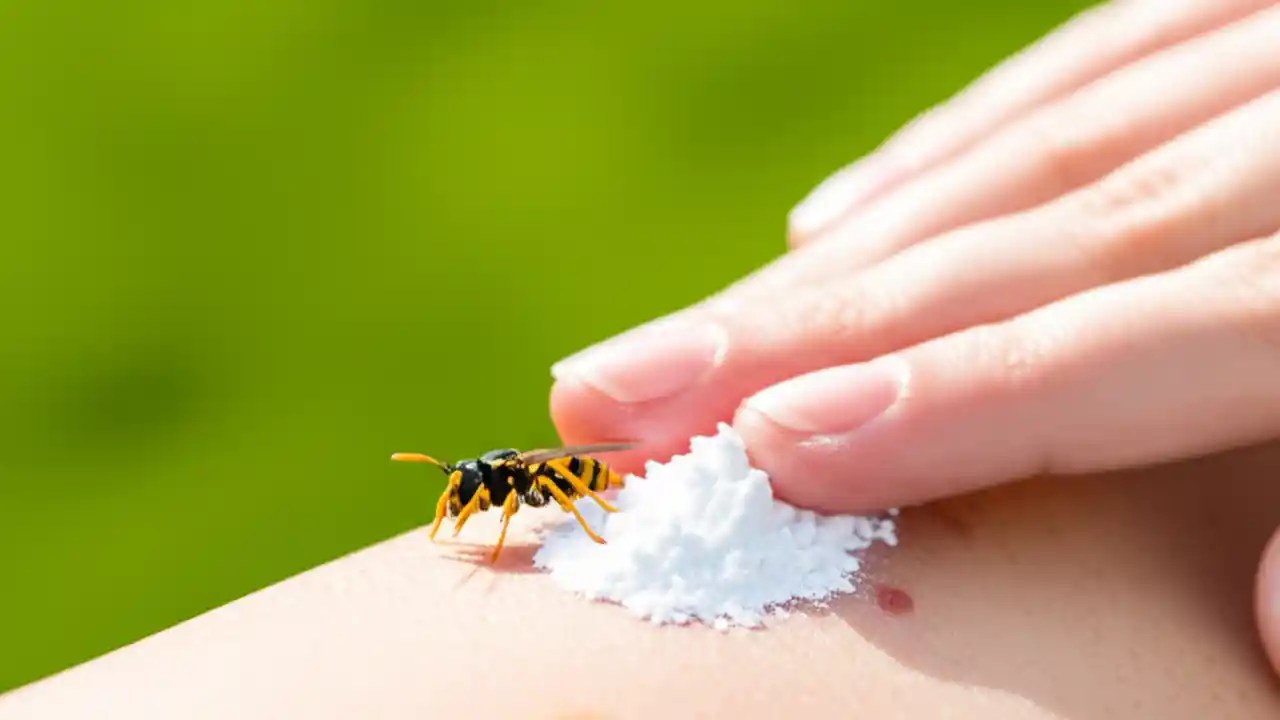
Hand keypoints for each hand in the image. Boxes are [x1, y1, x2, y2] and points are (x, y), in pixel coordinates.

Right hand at [548, 0, 1279, 670]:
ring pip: (1042, 147)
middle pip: (1057, 229)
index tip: (778, 454)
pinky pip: (1091, 56)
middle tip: (618, 394)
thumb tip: (1276, 616)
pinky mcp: (1267, 2)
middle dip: (826, 321)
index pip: (1181, 331)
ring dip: (856, 250)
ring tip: (697, 339)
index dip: (971, 398)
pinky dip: (951, 147)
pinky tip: (847, 211)